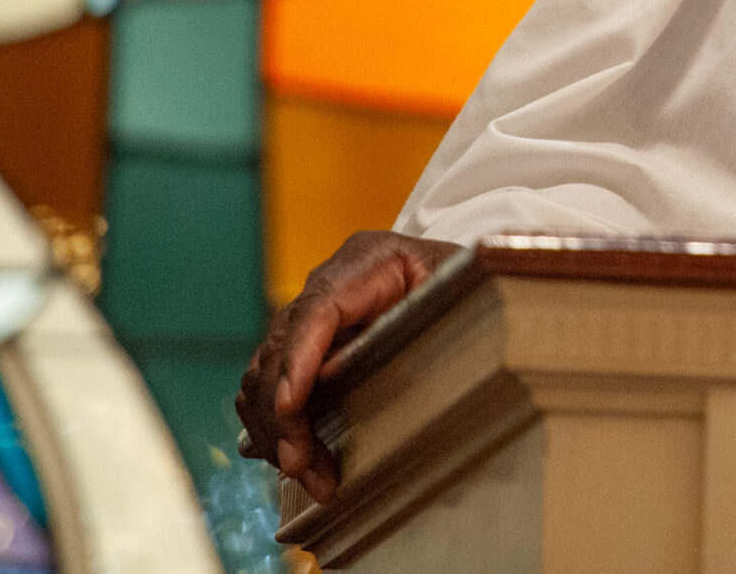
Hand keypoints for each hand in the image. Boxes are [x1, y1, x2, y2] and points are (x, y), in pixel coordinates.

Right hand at [234, 230, 459, 501]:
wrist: (458, 279)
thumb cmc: (468, 281)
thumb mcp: (471, 281)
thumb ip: (462, 294)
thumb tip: (462, 313)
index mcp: (367, 258)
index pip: (318, 307)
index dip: (297, 358)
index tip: (288, 405)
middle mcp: (328, 286)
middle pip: (282, 349)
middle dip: (285, 414)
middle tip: (302, 465)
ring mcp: (310, 318)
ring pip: (264, 376)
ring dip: (277, 431)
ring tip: (312, 477)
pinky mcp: (303, 351)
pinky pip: (266, 391)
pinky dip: (274, 429)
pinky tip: (297, 462)